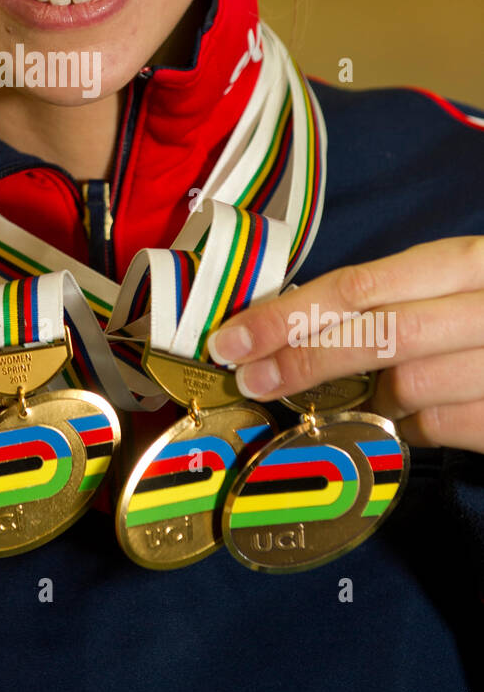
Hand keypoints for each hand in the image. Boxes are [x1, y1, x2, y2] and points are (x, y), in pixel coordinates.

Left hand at [206, 236, 483, 452]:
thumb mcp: (464, 284)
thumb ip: (402, 299)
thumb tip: (302, 323)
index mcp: (469, 262)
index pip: (360, 286)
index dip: (287, 313)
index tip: (231, 336)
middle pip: (374, 337)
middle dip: (298, 361)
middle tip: (246, 380)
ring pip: (406, 390)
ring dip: (357, 400)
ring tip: (327, 398)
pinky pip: (438, 429)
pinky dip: (405, 429)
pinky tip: (394, 420)